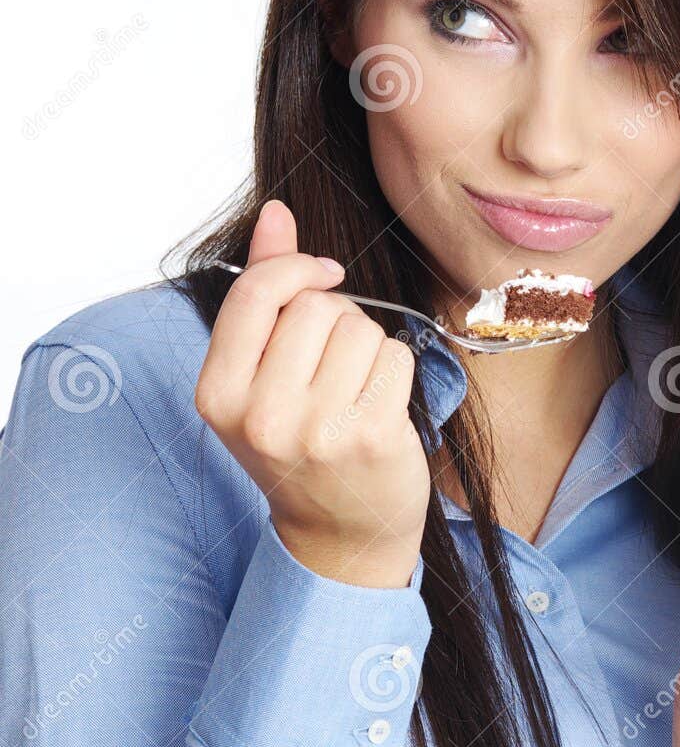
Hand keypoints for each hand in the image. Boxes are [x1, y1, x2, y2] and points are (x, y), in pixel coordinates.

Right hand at [194, 199, 430, 586]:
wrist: (339, 533)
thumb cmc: (299, 444)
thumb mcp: (261, 375)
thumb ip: (266, 292)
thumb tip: (276, 212)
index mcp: (217, 394)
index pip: (256, 293)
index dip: (297, 268)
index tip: (325, 275)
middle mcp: (260, 416)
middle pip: (315, 307)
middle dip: (336, 320)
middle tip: (332, 369)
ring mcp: (316, 430)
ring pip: (359, 328)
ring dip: (367, 347)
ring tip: (354, 391)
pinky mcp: (371, 438)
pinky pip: (395, 356)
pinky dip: (395, 371)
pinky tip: (380, 407)